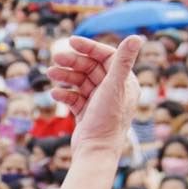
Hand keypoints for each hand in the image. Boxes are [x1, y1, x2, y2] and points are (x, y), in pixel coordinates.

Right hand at [48, 35, 142, 153]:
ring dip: (65, 76)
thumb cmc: (108, 120)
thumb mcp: (114, 86)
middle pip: (91, 68)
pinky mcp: (87, 113)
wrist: (95, 152)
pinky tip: (55, 94)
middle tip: (55, 59)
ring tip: (50, 74)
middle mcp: (114, 91)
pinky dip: (65, 94)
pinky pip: (74, 97)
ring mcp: (99, 102)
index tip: (71, 41)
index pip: (107, 56)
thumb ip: (123, 61)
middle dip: (72, 62)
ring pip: (80, 82)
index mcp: (125, 82)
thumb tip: (136, 37)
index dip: (89, 47)